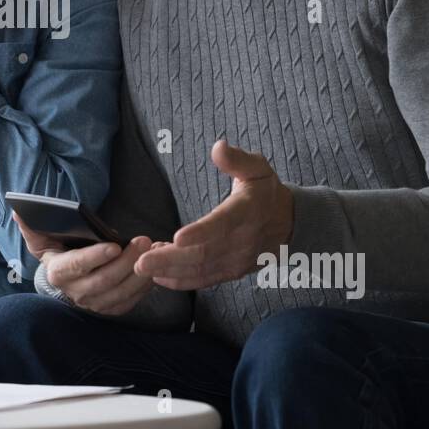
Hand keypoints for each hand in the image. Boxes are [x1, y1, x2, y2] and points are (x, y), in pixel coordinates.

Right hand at [13, 210, 157, 316]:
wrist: (65, 277)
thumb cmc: (57, 251)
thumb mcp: (40, 238)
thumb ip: (31, 226)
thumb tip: (18, 210)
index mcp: (58, 273)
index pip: (77, 266)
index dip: (96, 256)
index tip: (114, 245)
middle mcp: (75, 292)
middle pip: (105, 280)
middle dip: (127, 261)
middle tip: (144, 241)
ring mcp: (94, 303)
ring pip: (121, 292)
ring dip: (141, 273)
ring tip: (155, 251)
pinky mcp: (110, 308)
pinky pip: (131, 301)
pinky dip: (145, 285)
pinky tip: (155, 268)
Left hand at [135, 141, 294, 290]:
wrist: (288, 223)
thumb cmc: (265, 191)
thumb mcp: (258, 168)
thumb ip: (238, 159)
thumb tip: (218, 147)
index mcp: (246, 211)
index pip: (223, 224)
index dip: (201, 232)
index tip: (177, 237)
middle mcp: (242, 240)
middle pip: (204, 254)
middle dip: (170, 260)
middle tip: (140, 262)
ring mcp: (236, 260)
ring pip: (201, 270)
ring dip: (170, 271)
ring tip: (142, 265)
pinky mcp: (231, 272)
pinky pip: (204, 280)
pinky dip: (180, 281)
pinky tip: (157, 277)